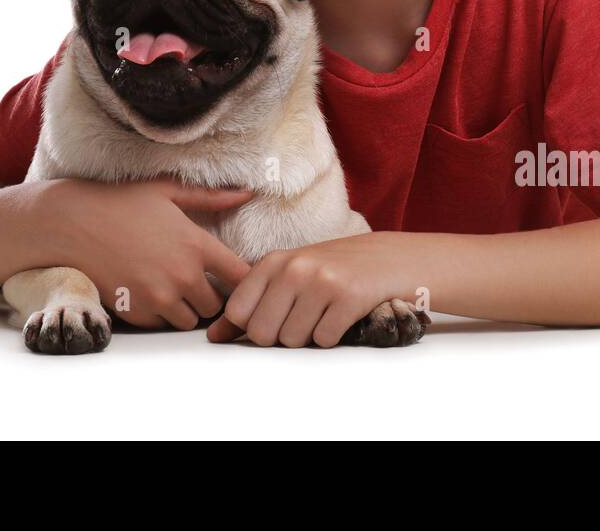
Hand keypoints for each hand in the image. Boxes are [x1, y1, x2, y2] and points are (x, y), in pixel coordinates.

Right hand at [46, 177, 253, 330]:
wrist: (72, 224)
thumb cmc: (121, 202)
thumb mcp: (168, 191)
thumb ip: (211, 196)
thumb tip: (247, 194)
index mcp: (196, 244)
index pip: (240, 277)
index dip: (242, 280)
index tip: (231, 277)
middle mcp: (183, 276)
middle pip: (216, 305)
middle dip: (209, 296)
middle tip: (195, 280)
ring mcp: (159, 297)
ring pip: (190, 320)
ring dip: (186, 309)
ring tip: (171, 287)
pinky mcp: (136, 313)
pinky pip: (162, 325)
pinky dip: (160, 315)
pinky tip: (149, 292)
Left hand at [206, 232, 417, 348]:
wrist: (385, 259)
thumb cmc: (329, 271)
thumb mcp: (286, 278)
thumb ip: (248, 306)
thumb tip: (214, 337)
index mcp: (273, 262)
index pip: (238, 313)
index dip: (253, 326)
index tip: (274, 316)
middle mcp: (294, 267)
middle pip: (262, 333)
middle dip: (280, 336)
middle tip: (302, 318)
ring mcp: (321, 281)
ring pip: (293, 340)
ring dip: (308, 336)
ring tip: (323, 313)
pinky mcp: (349, 297)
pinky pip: (324, 340)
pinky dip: (332, 336)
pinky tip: (341, 315)